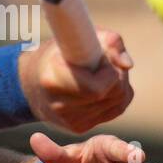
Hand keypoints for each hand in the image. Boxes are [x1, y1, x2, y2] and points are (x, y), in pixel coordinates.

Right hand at [18, 29, 133, 133]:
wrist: (33, 83)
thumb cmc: (59, 53)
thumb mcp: (79, 35)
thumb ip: (109, 41)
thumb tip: (128, 65)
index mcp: (52, 80)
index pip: (96, 88)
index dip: (109, 71)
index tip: (101, 58)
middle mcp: (59, 106)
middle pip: (113, 94)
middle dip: (118, 75)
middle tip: (105, 62)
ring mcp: (70, 120)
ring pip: (118, 103)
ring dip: (119, 85)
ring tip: (102, 72)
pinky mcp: (79, 127)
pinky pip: (114, 111)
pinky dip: (116, 96)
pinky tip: (103, 85)